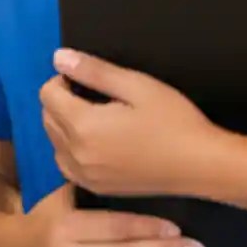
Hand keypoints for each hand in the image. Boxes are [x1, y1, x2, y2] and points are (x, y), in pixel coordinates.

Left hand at [39, 48, 227, 195]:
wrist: (200, 166)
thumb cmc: (174, 121)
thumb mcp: (137, 86)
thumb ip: (94, 71)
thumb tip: (59, 57)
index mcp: (83, 125)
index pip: (48, 95)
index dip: (64, 79)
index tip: (91, 80)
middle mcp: (75, 154)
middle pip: (47, 118)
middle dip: (62, 102)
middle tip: (98, 97)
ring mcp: (84, 176)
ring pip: (54, 143)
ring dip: (65, 126)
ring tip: (99, 120)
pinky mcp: (95, 188)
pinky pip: (67, 165)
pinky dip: (72, 150)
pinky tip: (99, 144)